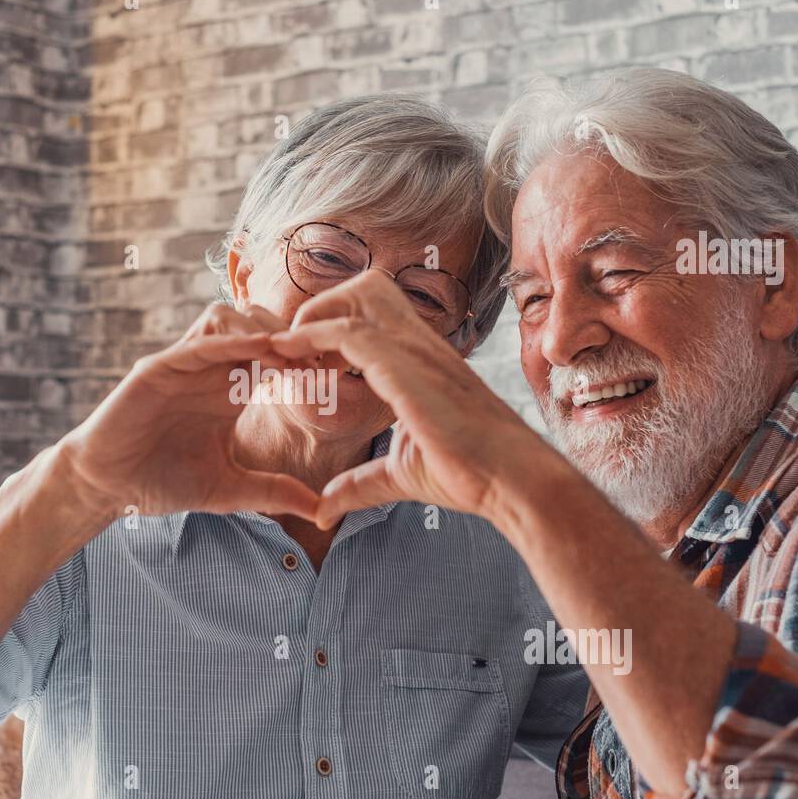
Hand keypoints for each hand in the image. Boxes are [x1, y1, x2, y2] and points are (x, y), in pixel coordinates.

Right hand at [62, 303, 320, 520]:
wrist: (108, 487)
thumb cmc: (163, 482)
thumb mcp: (230, 490)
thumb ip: (274, 492)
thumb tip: (323, 510)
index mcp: (230, 390)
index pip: (276, 357)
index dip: (306, 358)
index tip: (336, 375)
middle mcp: (209, 370)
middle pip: (259, 326)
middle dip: (292, 338)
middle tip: (319, 360)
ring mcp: (183, 365)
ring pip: (228, 319)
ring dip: (261, 330)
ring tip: (290, 355)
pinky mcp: (157, 368)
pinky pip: (197, 343)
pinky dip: (229, 340)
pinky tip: (258, 348)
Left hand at [270, 271, 558, 528]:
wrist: (511, 479)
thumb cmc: (469, 474)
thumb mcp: (399, 475)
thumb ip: (359, 484)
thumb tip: (323, 511)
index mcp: (421, 359)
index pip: (373, 314)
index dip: (333, 328)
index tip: (305, 363)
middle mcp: (420, 343)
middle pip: (365, 287)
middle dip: (324, 308)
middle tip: (297, 352)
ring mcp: (414, 349)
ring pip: (355, 298)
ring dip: (313, 322)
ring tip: (286, 356)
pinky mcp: (405, 367)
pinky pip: (348, 332)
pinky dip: (313, 340)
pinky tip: (294, 365)